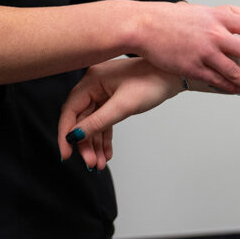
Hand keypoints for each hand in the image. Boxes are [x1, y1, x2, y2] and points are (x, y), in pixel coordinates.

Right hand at [58, 57, 181, 169]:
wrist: (174, 75)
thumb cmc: (152, 82)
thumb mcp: (123, 106)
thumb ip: (97, 122)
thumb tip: (73, 137)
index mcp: (92, 79)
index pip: (70, 110)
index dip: (65, 134)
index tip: (66, 156)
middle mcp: (95, 83)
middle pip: (81, 119)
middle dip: (85, 143)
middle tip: (91, 163)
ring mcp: (104, 90)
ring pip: (92, 122)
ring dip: (95, 143)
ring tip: (99, 164)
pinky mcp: (114, 96)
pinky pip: (104, 120)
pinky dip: (104, 136)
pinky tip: (106, 153)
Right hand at [135, 2, 239, 96]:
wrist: (146, 26)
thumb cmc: (180, 18)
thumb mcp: (209, 12)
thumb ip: (232, 19)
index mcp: (222, 16)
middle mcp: (216, 34)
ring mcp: (205, 52)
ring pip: (235, 71)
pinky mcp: (193, 68)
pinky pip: (217, 81)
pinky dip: (231, 88)